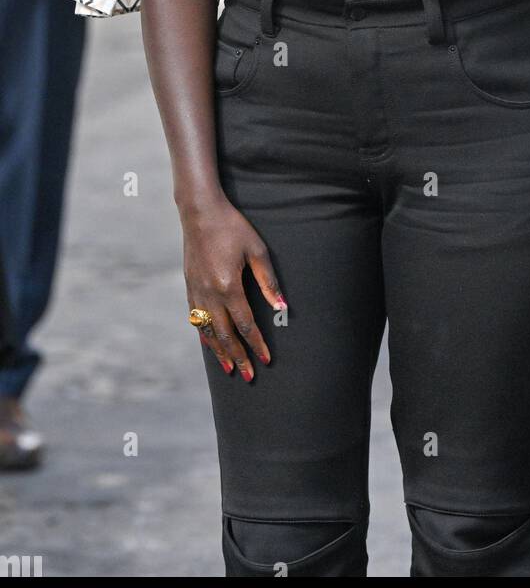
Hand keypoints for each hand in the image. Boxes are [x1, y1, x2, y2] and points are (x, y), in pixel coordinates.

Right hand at [182, 190, 286, 380]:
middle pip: (226, 335)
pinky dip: (204, 335)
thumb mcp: (257, 250)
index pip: (246, 325)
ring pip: (208, 331)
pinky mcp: (189, 286)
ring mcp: (196, 291)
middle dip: (238, 357)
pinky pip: (195, 318)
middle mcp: (210, 294)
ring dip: (219, 352)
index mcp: (229, 286)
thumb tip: (282, 307)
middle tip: (248, 376)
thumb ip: (269, 281)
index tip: (266, 360)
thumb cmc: (233, 227)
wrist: (200, 211)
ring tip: (229, 368)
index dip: (257, 344)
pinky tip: (210, 344)